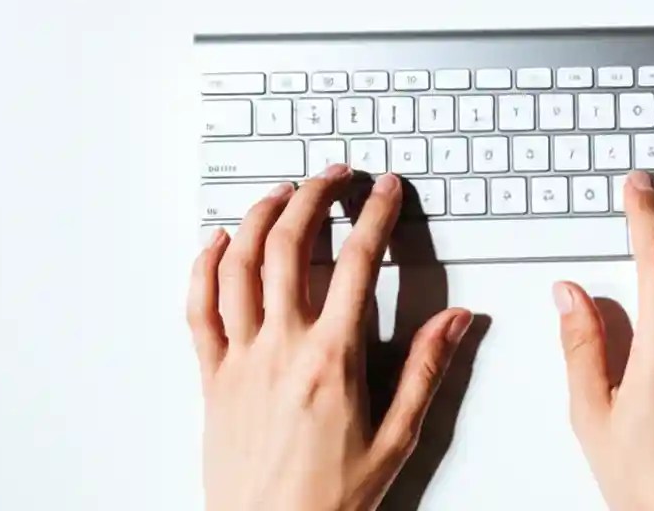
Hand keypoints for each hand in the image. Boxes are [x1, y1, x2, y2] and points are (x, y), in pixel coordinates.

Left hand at [188, 166, 473, 510]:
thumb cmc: (329, 500)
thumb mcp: (396, 438)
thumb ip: (424, 371)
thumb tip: (454, 320)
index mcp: (332, 359)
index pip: (356, 264)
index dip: (375, 216)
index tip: (386, 190)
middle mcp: (281, 348)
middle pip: (289, 246)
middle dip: (314, 197)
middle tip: (334, 175)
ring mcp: (240, 359)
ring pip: (239, 266)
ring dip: (258, 217)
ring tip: (281, 192)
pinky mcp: (212, 378)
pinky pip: (199, 310)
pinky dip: (203, 267)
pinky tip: (214, 243)